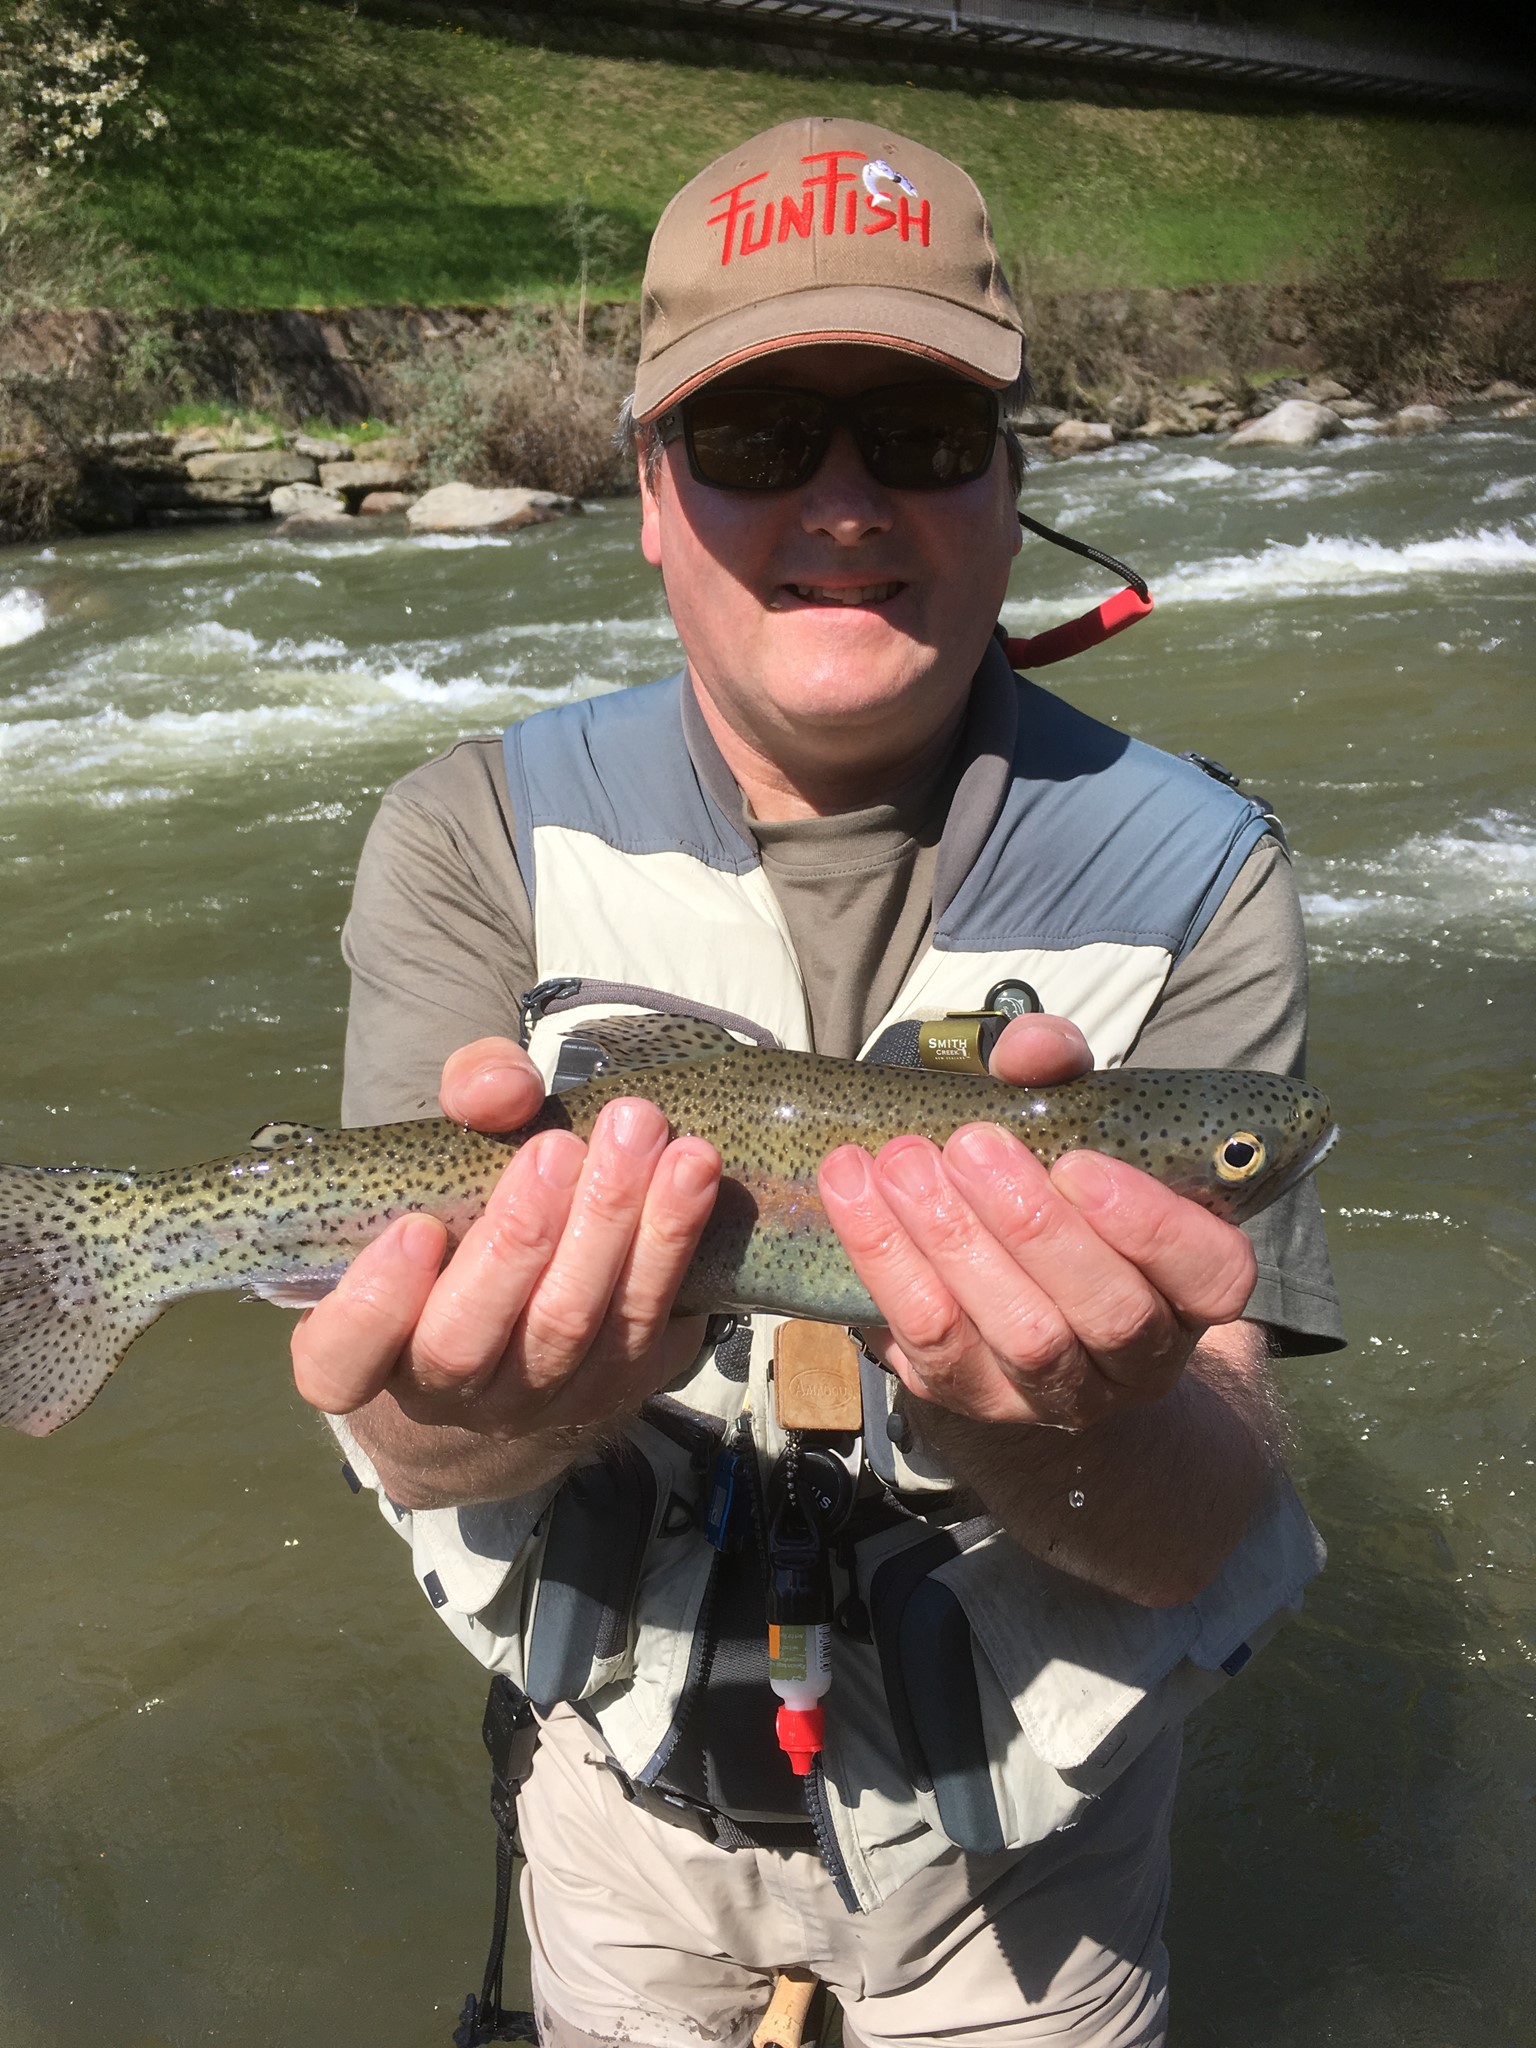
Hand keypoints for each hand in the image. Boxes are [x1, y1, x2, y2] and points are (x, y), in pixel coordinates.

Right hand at [290, 1037, 720, 1438]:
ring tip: (640, 1137)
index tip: (415, 1229)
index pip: (341, 1361)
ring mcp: (535, 1402)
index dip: (372, 1307)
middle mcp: (445, 1392)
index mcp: (367, 1348)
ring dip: (611, 1228)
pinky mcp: (619, 1387)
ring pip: (570, 1331)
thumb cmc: (468, 1214)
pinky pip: (648, 1325)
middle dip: (518, 1240)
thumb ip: (466, 1098)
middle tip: (556, 1148)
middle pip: (469, 1342)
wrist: (532, 1306)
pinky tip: (691, 1172)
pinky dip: (670, 1243)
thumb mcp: (449, 1148)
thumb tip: (503, 1090)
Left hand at [817, 1015, 1256, 1430]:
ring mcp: (1058, 1391)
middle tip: (970, 1145)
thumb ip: (1061, 1074)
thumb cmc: (1054, 1185)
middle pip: (1106, 1311)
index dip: (1152, 1226)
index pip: (1212, 1273)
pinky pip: (931, 1347)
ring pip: (1020, 1338)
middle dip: (1032, 1226)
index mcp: (1192, 1286)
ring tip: (900, 1164)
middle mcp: (1139, 1356)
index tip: (1078, 1163)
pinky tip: (853, 1196)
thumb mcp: (1074, 1123)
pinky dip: (888, 1265)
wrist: (999, 1272)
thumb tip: (1033, 1047)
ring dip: (953, 1245)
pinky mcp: (971, 1397)